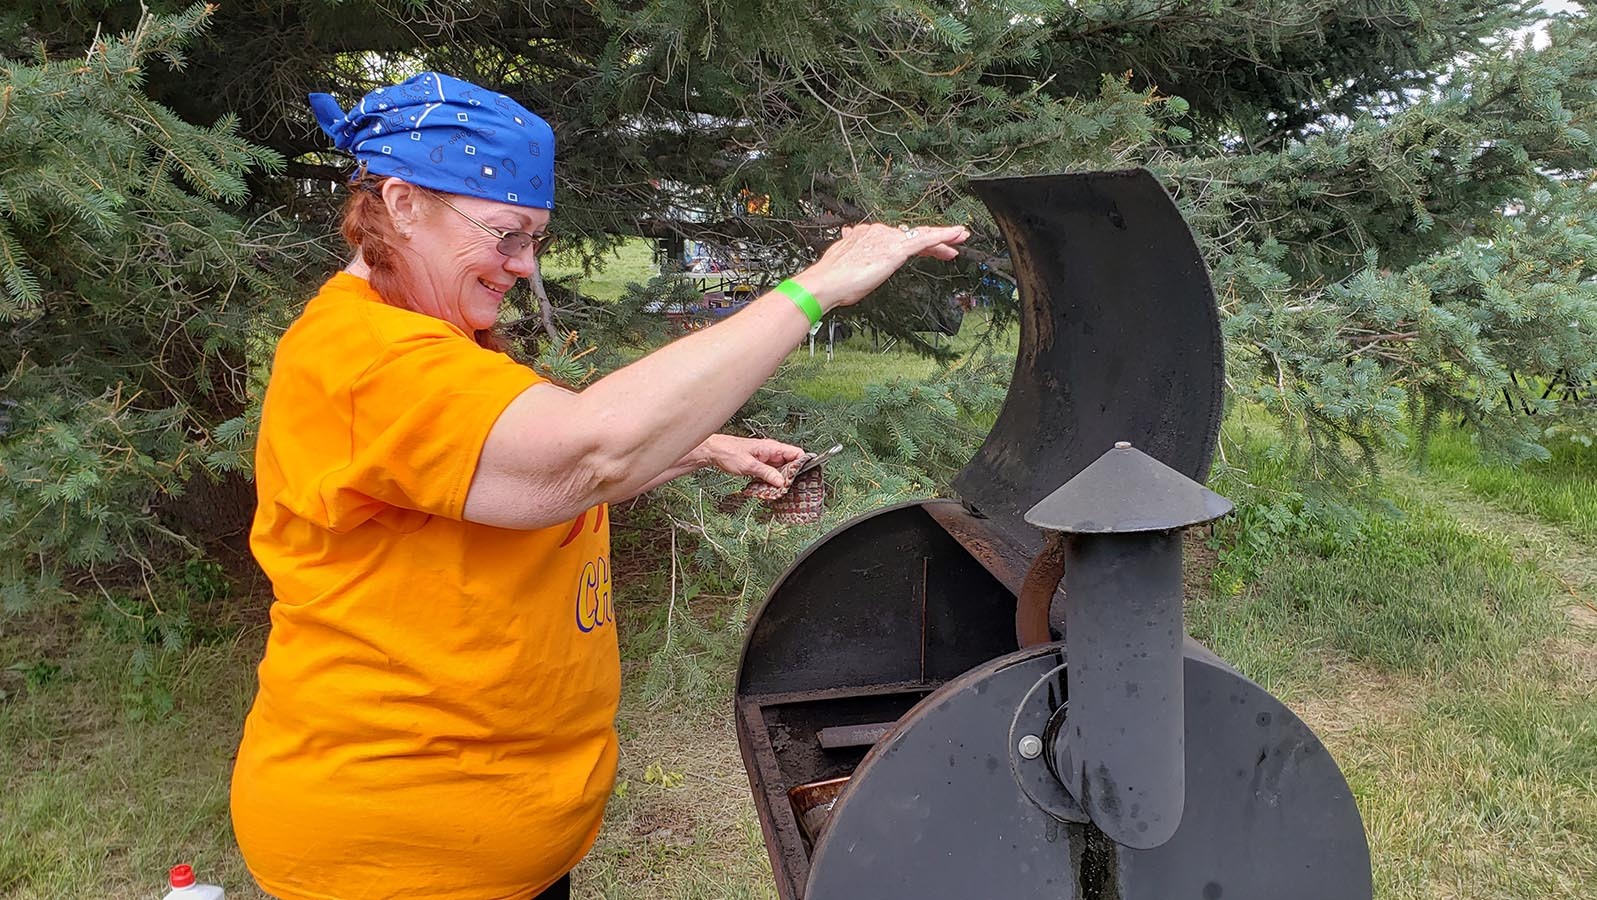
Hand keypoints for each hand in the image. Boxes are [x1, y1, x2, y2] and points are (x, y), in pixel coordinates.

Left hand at [693, 434, 805, 487]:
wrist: (713, 452)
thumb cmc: (728, 452)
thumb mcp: (749, 465)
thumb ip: (767, 473)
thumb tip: (782, 481)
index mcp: (772, 447)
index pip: (796, 453)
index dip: (803, 464)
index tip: (803, 477)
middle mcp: (771, 453)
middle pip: (790, 465)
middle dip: (790, 477)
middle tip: (788, 488)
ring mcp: (766, 459)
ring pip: (780, 472)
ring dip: (778, 482)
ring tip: (776, 491)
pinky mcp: (760, 466)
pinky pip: (770, 475)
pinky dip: (770, 482)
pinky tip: (766, 489)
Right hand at [790, 222, 970, 310]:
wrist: (826, 282)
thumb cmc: (832, 279)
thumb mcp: (843, 259)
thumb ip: (849, 248)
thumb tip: (846, 236)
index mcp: (865, 234)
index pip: (896, 237)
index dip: (913, 241)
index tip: (924, 247)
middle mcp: (878, 232)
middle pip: (912, 235)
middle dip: (934, 240)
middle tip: (951, 245)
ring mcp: (888, 239)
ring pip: (922, 236)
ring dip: (944, 237)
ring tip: (961, 238)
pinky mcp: (897, 249)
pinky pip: (925, 240)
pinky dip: (943, 236)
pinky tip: (956, 236)